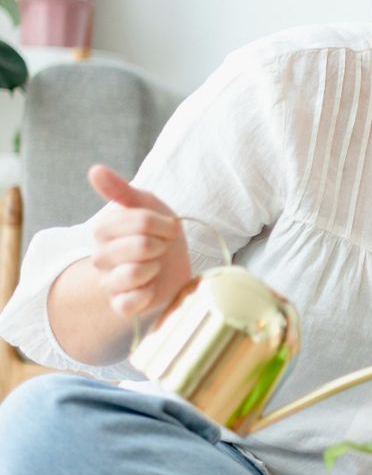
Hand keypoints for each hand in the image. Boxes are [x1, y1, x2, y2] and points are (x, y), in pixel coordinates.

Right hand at [88, 165, 192, 319]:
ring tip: (155, 266)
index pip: (139, 222)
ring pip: (134, 273)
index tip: (168, 228)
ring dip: (156, 268)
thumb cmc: (159, 232)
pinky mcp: (121, 304)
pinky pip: (129, 303)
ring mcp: (108, 282)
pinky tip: (151, 287)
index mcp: (103, 229)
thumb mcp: (147, 205)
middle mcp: (100, 256)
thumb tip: (94, 169)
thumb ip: (121, 190)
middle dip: (162, 245)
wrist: (174, 264)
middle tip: (161, 248)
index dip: (163, 224)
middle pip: (142, 245)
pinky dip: (146, 295)